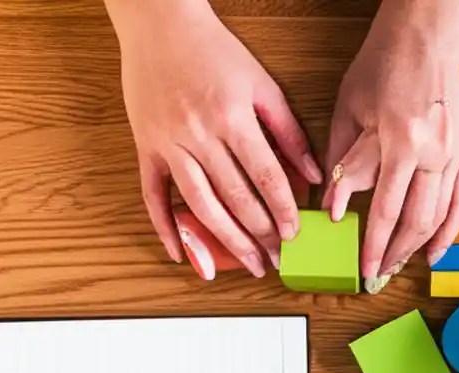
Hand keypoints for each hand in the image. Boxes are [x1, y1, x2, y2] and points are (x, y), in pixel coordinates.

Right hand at [107, 0, 321, 277]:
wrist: (159, 24)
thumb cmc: (214, 51)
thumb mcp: (262, 84)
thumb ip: (289, 131)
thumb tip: (312, 173)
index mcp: (232, 116)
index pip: (265, 177)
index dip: (282, 210)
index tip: (294, 234)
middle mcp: (199, 133)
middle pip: (235, 197)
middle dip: (260, 235)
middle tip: (276, 260)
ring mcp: (169, 143)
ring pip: (200, 204)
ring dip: (225, 241)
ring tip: (247, 262)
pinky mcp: (146, 147)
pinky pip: (153, 195)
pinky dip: (166, 227)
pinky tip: (183, 254)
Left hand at [322, 0, 458, 283]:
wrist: (426, 37)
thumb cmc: (383, 65)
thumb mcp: (349, 109)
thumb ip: (344, 160)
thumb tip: (335, 206)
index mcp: (400, 140)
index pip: (385, 209)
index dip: (374, 244)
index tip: (363, 268)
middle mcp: (432, 151)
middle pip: (416, 220)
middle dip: (396, 253)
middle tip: (379, 274)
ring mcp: (455, 152)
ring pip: (440, 215)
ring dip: (418, 246)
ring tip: (400, 265)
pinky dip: (450, 229)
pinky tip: (435, 250)